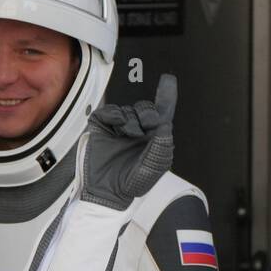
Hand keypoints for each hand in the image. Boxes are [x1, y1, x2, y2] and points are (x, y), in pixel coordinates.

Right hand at [79, 73, 176, 209]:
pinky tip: (117, 126)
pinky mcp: (102, 126)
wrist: (105, 191)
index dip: (167, 95)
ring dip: (130, 120)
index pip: (163, 112)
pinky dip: (114, 115)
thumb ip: (161, 147)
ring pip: (128, 110)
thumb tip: (165, 126)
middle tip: (144, 129)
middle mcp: (138, 130)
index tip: (168, 79)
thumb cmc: (130, 184)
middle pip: (146, 108)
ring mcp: (119, 128)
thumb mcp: (152, 169)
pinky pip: (110, 111)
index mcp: (153, 138)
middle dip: (147, 114)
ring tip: (126, 136)